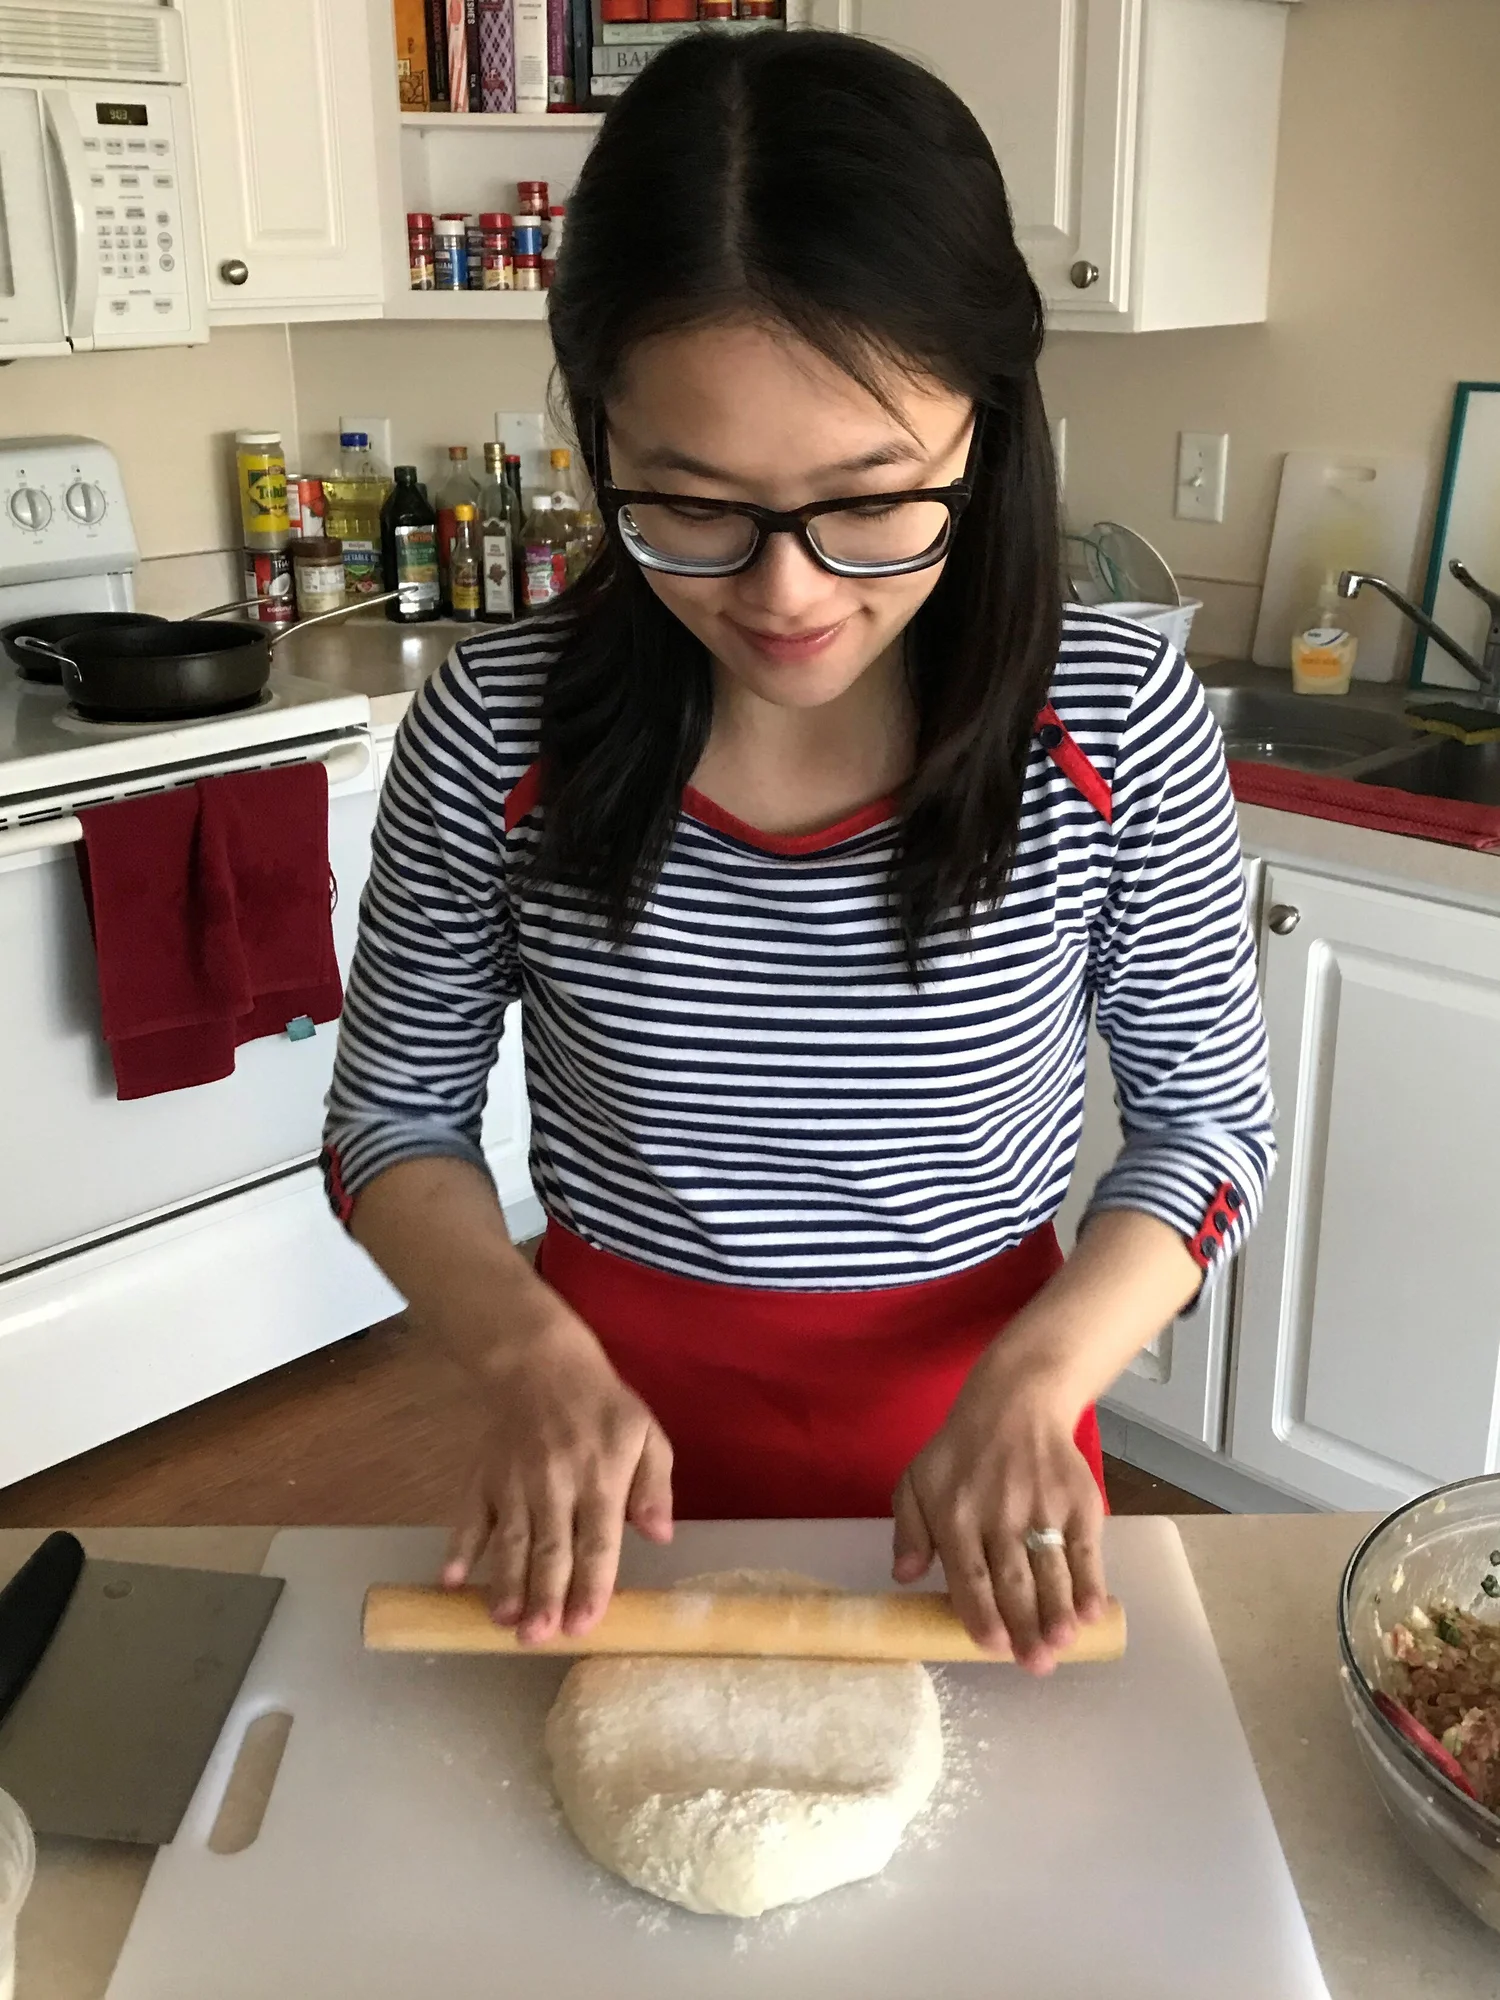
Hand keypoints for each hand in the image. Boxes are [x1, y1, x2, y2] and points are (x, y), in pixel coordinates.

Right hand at [441, 1301, 672, 1643]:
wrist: (540, 1362)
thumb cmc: (602, 1406)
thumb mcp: (645, 1435)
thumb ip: (654, 1487)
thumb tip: (661, 1536)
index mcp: (601, 1478)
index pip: (597, 1541)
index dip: (591, 1585)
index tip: (584, 1625)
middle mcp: (555, 1485)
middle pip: (550, 1549)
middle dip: (544, 1597)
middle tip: (538, 1639)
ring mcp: (513, 1483)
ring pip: (510, 1541)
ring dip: (506, 1583)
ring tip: (504, 1621)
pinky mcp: (483, 1478)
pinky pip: (469, 1517)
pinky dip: (459, 1549)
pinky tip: (451, 1581)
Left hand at [891, 1351, 1105, 1674]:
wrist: (1015, 1404)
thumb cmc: (959, 1454)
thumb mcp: (917, 1482)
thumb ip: (909, 1531)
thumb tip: (904, 1577)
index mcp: (955, 1512)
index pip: (969, 1571)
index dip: (981, 1610)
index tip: (993, 1646)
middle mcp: (998, 1510)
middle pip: (1013, 1576)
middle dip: (1025, 1625)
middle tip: (1035, 1665)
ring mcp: (1042, 1504)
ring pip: (1050, 1567)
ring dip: (1059, 1610)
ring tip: (1062, 1645)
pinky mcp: (1077, 1499)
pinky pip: (1084, 1548)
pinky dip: (1090, 1581)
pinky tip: (1091, 1612)